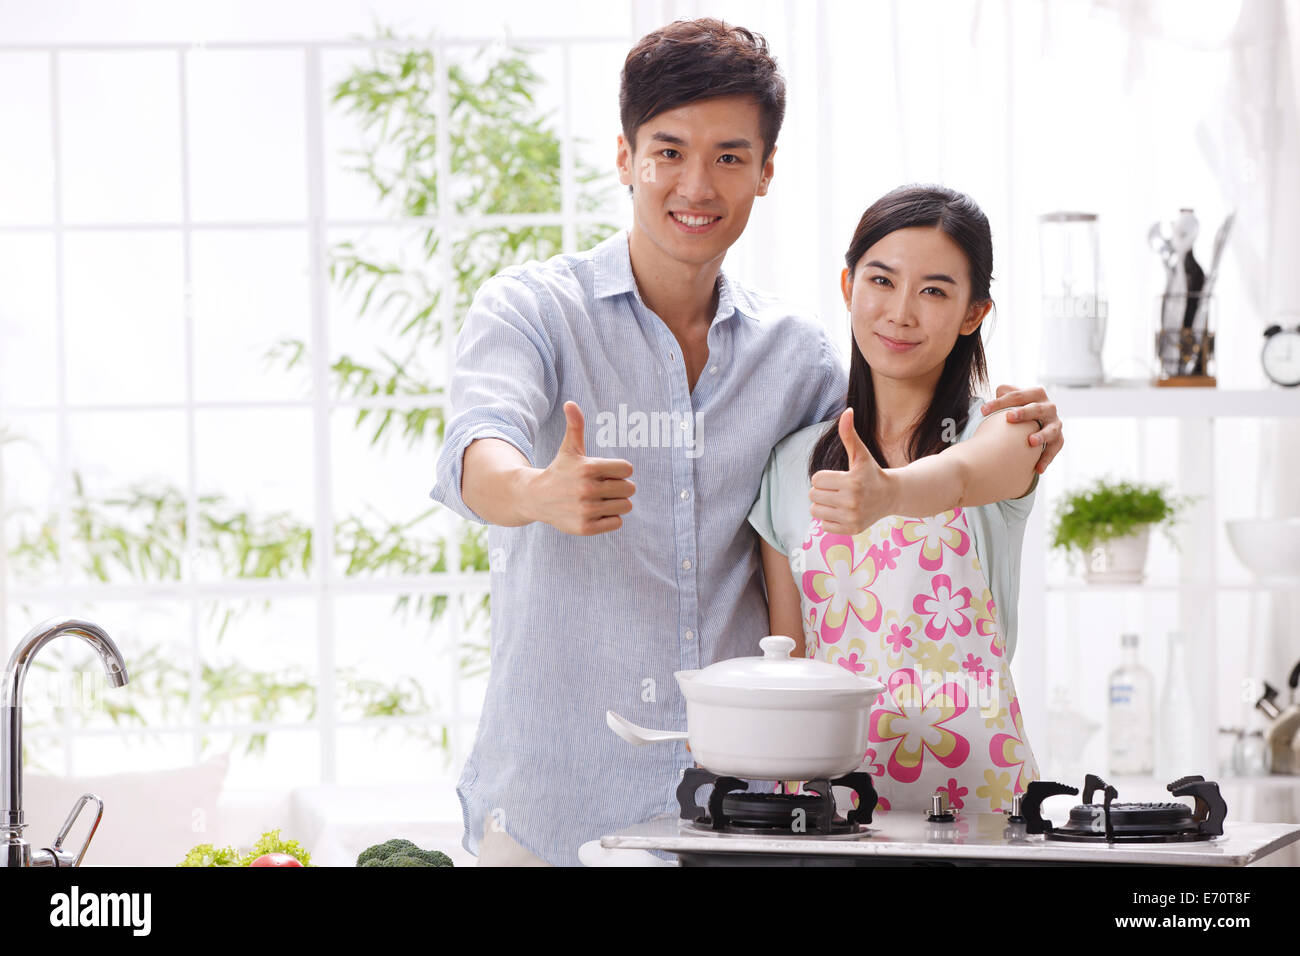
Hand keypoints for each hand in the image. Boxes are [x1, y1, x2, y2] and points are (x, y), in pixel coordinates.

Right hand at [525, 401, 634, 534]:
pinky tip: (595, 512)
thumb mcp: (569, 449)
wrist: (536, 498)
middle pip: (630, 488)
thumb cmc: (560, 471)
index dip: (619, 470)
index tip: (606, 472)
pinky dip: (610, 518)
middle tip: (603, 487)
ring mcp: (586, 509)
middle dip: (620, 487)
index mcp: (588, 467)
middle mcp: (587, 489)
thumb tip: (570, 403)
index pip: (627, 469)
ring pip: (625, 506)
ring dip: (616, 503)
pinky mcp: (585, 527)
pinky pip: (617, 522)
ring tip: (598, 500)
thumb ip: (575, 426)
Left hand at [808, 408, 892, 535]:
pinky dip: (829, 519)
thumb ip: (849, 433)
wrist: (890, 496)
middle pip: (813, 495)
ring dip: (823, 505)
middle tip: (838, 489)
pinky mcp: (851, 530)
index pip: (816, 479)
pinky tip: (843, 512)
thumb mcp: (860, 453)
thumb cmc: (871, 472)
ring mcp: (851, 517)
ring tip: (839, 500)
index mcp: (851, 482)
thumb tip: (847, 410)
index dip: (824, 477)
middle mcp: (851, 501)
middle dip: (822, 490)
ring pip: (815, 511)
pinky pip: (824, 525)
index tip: (839, 477)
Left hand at [981, 384, 1063, 474]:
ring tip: (1031, 442)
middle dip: (1023, 412)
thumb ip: (1003, 394)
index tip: (983, 411)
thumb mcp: (1012, 399)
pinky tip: (1038, 469)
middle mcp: (1049, 407)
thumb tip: (987, 406)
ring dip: (1042, 435)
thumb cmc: (1019, 409)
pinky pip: (1054, 448)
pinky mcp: (1058, 439)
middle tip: (1008, 417)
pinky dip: (1047, 458)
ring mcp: (1055, 423)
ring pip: (1051, 429)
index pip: (1018, 395)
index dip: (1000, 402)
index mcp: (1036, 394)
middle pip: (1037, 408)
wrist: (1037, 421)